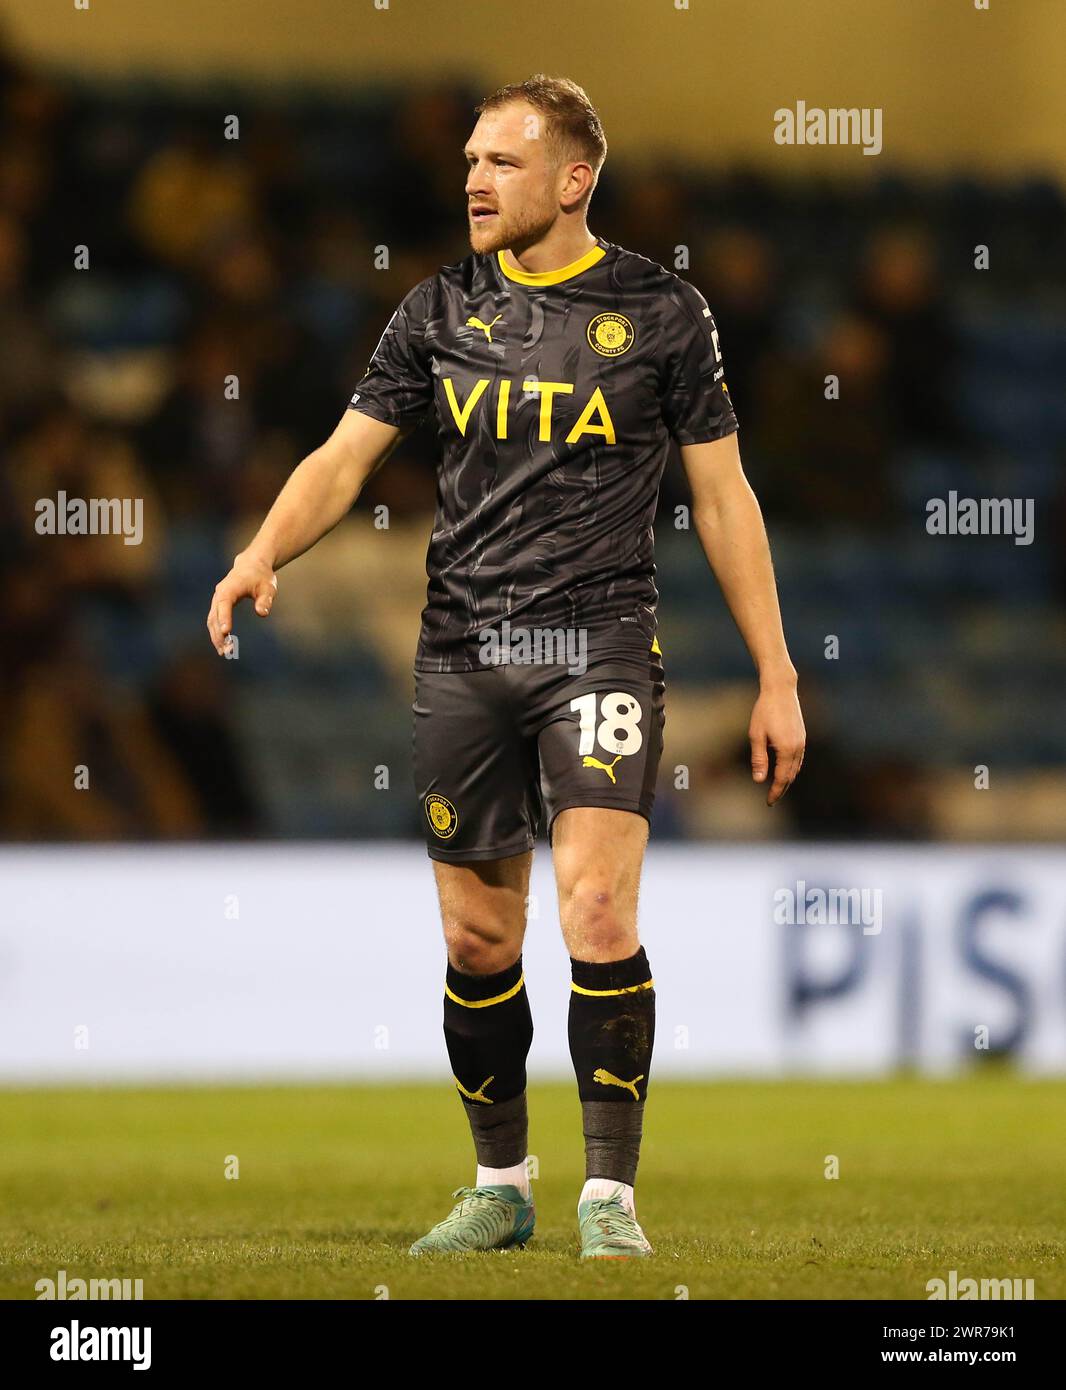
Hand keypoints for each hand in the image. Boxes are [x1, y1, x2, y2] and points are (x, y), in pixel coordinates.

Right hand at [207, 551, 277, 654]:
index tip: (226, 632)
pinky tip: (223, 646)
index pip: (224, 603)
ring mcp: (217, 600)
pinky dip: (217, 633)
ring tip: (225, 653)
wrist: (251, 566)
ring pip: (212, 621)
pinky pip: (214, 621)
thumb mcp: (268, 587)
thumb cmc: (261, 577)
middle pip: (215, 616)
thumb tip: (262, 613)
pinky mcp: (218, 606)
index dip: (224, 618)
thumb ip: (265, 599)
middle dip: (219, 634)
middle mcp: (219, 594)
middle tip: (228, 651)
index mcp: (230, 588)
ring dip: (216, 637)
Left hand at [749, 680, 804, 805]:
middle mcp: (797, 748)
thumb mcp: (756, 735)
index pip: (781, 778)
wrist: (781, 690)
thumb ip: (758, 759)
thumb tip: (759, 780)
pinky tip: (784, 770)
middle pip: (791, 776)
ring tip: (777, 788)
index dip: (775, 792)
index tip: (769, 802)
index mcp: (786, 749)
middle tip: (772, 799)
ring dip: (787, 779)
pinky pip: (798, 758)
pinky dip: (792, 768)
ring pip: (796, 768)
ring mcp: (802, 742)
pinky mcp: (802, 736)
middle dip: (782, 788)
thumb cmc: (764, 711)